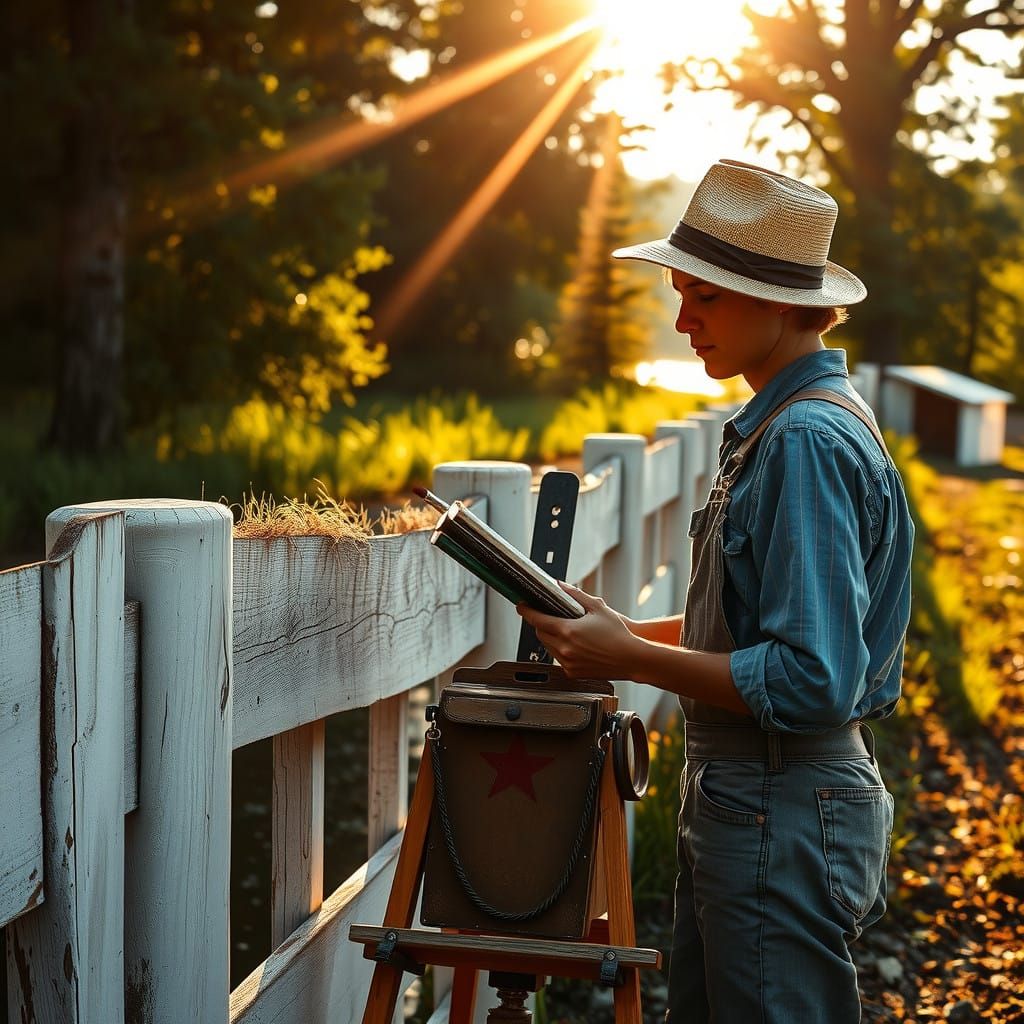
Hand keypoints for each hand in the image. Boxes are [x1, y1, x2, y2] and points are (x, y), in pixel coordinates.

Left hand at [517, 582, 639, 679]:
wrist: (632, 659)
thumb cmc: (618, 634)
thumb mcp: (598, 608)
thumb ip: (576, 595)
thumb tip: (561, 585)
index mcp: (568, 631)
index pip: (538, 620)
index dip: (526, 611)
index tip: (521, 606)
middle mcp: (564, 649)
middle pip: (540, 634)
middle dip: (539, 624)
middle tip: (544, 615)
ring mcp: (568, 663)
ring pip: (548, 647)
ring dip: (549, 637)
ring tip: (562, 629)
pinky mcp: (572, 673)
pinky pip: (558, 659)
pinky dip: (560, 650)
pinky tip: (572, 644)